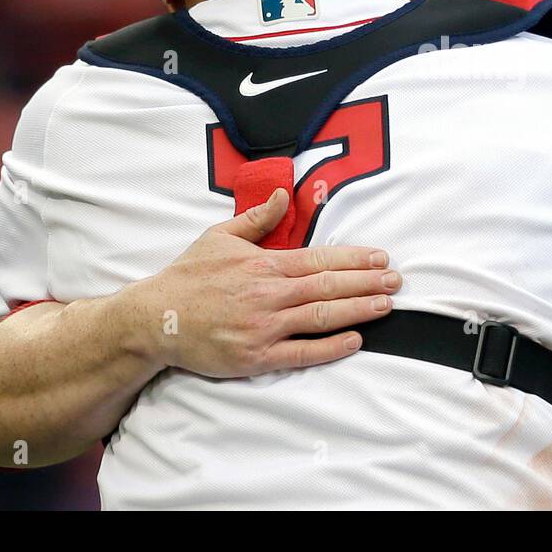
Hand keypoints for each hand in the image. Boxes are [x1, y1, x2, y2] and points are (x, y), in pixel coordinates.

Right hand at [123, 188, 400, 376]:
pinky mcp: (255, 356)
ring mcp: (263, 326)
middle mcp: (268, 293)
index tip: (381, 258)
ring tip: (386, 305)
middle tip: (397, 280)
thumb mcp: (219, 236)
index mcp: (263, 263)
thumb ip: (256, 218)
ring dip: (358, 310)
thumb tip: (282, 195)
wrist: (154, 318)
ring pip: (320, 317)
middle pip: (328, 286)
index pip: (319, 259)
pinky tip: (355, 340)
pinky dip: (330, 347)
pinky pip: (301, 353)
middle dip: (367, 282)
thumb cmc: (188, 276)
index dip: (354, 259)